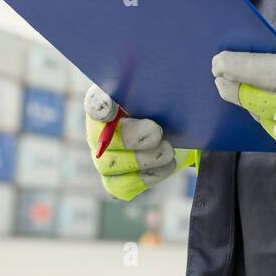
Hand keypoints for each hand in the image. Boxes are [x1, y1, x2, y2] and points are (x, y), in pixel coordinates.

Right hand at [84, 85, 178, 199]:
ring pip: (110, 165)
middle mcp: (97, 132)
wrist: (180, 136)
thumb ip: (158, 92)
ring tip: (168, 151)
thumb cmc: (169, 109)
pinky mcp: (114, 182)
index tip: (111, 106)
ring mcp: (102, 159)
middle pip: (102, 137)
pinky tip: (166, 165)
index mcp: (107, 102)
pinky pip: (123, 186)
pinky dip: (149, 176)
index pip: (94, 102)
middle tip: (157, 132)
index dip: (99, 105)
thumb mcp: (166, 96)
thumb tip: (157, 90)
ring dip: (144, 159)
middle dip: (132, 137)